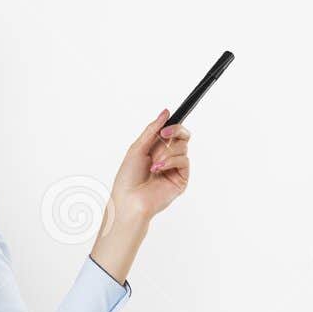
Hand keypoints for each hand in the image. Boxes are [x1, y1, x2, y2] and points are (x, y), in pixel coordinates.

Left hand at [108, 108, 191, 222]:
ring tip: (153, 164)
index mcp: (157, 149)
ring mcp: (175, 168)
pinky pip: (184, 161)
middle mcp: (168, 157)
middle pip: (183, 136)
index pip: (173, 132)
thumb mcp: (138, 147)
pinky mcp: (181, 179)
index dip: (173, 125)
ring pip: (182, 147)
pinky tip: (159, 169)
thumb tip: (165, 112)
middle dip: (175, 131)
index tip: (166, 124)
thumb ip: (152, 129)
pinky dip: (171, 161)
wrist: (129, 199)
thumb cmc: (128, 177)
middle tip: (164, 134)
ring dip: (166, 152)